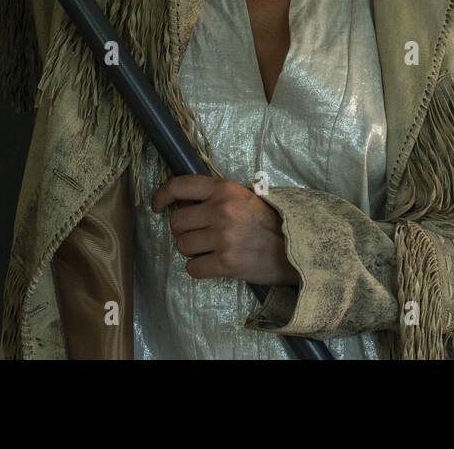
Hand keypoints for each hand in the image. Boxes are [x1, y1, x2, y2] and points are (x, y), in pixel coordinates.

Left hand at [151, 174, 301, 285]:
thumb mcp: (243, 197)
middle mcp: (221, 209)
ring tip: (212, 249)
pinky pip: (192, 268)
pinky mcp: (225, 262)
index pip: (179, 186)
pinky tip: (214, 264)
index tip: (157, 206)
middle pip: (176, 222)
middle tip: (200, 234)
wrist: (296, 248)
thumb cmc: (268, 222)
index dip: (162, 196)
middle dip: (183, 231)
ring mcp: (223, 236)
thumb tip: (180, 203)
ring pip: (182, 246)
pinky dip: (199, 269)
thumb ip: (214, 196)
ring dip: (192, 250)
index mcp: (224, 188)